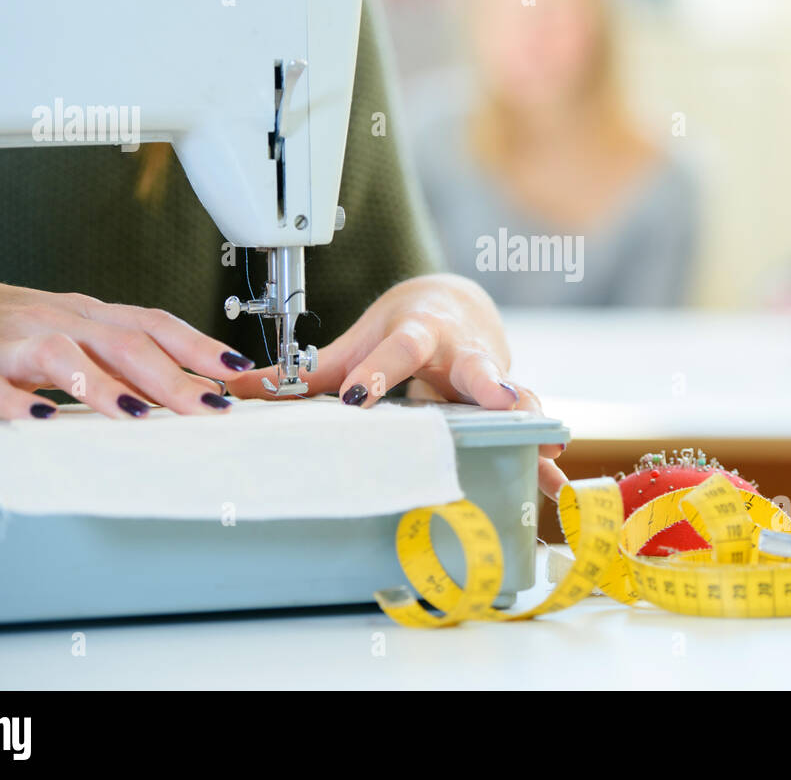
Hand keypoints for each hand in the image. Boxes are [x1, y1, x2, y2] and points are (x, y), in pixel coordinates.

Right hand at [0, 270, 254, 419]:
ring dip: (101, 386)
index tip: (239, 372)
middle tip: (206, 407)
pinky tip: (42, 420)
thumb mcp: (70, 332)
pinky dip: (18, 405)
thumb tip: (189, 388)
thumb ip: (123, 359)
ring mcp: (8, 345)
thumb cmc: (6, 328)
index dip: (198, 347)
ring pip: (60, 356)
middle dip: (169, 377)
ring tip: (135, 414)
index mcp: (85, 315)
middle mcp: (53, 322)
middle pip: (120, 343)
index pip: (152, 325)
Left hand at [227, 273, 567, 497]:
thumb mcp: (358, 340)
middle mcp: (462, 351)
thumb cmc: (402, 328)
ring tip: (547, 444)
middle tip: (500, 401)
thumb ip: (306, 372)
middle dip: (488, 384)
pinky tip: (556, 484)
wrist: (456, 306)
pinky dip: (542, 460)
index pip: (400, 347)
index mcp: (420, 331)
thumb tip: (234, 393)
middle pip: (477, 366)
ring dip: (530, 421)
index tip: (358, 397)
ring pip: (516, 397)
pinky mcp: (509, 403)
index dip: (380, 371)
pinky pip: (527, 432)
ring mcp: (491, 376)